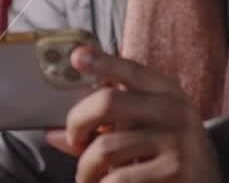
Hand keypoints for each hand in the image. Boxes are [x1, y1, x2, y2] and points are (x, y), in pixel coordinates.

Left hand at [44, 47, 221, 182]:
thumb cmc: (168, 156)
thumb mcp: (148, 131)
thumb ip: (107, 127)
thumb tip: (53, 135)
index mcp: (168, 94)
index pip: (132, 69)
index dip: (103, 61)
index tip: (77, 57)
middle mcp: (174, 112)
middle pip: (108, 101)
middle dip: (77, 123)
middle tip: (75, 141)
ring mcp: (176, 143)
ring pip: (104, 148)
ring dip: (85, 169)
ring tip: (89, 177)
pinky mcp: (174, 173)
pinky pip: (117, 180)